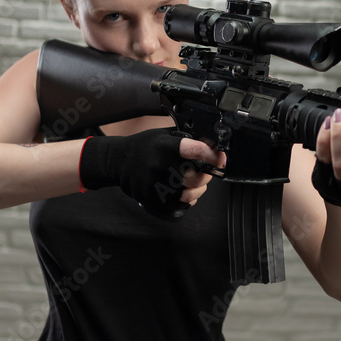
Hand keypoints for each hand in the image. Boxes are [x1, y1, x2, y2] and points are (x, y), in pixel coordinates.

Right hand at [79, 128, 225, 219]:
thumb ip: (187, 140)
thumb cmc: (145, 147)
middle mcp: (160, 165)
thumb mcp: (164, 136)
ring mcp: (155, 184)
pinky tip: (184, 192)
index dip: (212, 155)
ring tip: (196, 184)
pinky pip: (178, 205)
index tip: (222, 158)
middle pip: (196, 177)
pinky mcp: (151, 198)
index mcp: (165, 146)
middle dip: (206, 175)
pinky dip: (187, 200)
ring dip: (198, 190)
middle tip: (205, 171)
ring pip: (189, 193)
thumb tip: (212, 145)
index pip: (194, 150)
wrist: (118, 161)